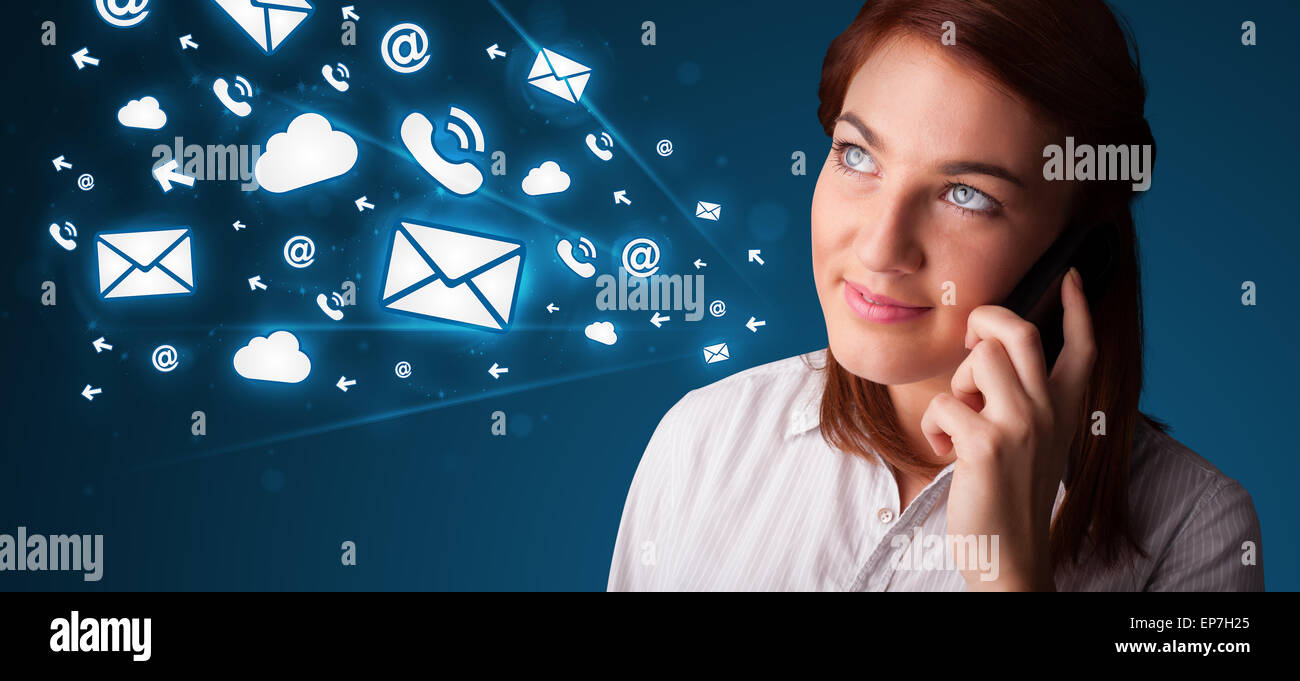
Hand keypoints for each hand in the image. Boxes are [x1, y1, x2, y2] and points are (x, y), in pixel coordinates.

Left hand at [920, 267, 1096, 590]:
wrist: (1009, 554)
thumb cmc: (1010, 495)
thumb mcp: (1035, 443)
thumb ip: (1025, 402)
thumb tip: (988, 355)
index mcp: (1066, 410)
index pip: (1083, 346)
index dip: (1077, 307)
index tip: (1069, 275)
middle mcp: (1050, 412)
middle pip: (1019, 331)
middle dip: (984, 319)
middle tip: (969, 341)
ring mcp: (1022, 427)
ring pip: (978, 358)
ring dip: (956, 384)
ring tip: (959, 420)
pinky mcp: (988, 446)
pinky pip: (946, 405)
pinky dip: (936, 426)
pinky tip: (948, 452)